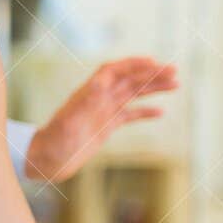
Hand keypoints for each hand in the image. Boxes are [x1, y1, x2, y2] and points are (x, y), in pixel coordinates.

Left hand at [24, 57, 178, 182]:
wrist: (46, 161)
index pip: (113, 70)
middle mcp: (96, 100)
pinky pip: (129, 115)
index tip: (153, 61)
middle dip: (151, 73)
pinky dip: (145, 112)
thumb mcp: (67, 124)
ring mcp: (102, 112)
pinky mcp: (105, 127)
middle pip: (127, 80)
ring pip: (132, 94)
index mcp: (87, 94)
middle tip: (175, 70)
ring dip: (153, 88)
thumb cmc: (53, 144)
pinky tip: (161, 112)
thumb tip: (100, 83)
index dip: (132, 63)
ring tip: (176, 84)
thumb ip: (82, 105)